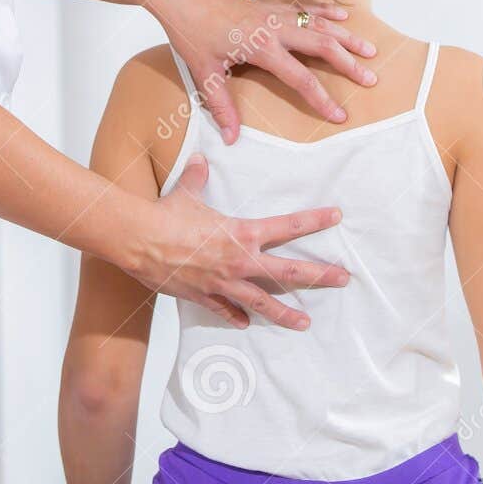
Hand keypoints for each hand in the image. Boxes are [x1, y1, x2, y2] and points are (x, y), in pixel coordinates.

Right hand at [125, 152, 348, 328]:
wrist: (139, 240)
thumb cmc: (165, 215)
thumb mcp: (186, 193)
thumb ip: (198, 177)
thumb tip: (199, 160)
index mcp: (241, 232)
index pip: (287, 226)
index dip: (314, 220)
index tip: (336, 217)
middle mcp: (239, 260)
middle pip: (287, 272)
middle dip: (319, 275)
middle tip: (343, 279)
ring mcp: (223, 283)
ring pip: (263, 302)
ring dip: (285, 314)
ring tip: (305, 323)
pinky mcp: (204, 297)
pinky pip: (226, 310)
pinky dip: (236, 317)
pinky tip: (246, 324)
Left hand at [146, 0, 376, 139]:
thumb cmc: (191, 30)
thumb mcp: (204, 71)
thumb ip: (221, 105)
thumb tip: (231, 137)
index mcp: (261, 47)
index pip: (300, 78)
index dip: (321, 99)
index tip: (340, 115)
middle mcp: (274, 28)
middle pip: (321, 47)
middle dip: (348, 64)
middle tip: (371, 80)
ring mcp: (274, 13)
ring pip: (319, 25)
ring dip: (346, 37)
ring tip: (371, 50)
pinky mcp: (270, 4)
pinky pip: (305, 9)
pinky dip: (326, 13)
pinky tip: (343, 16)